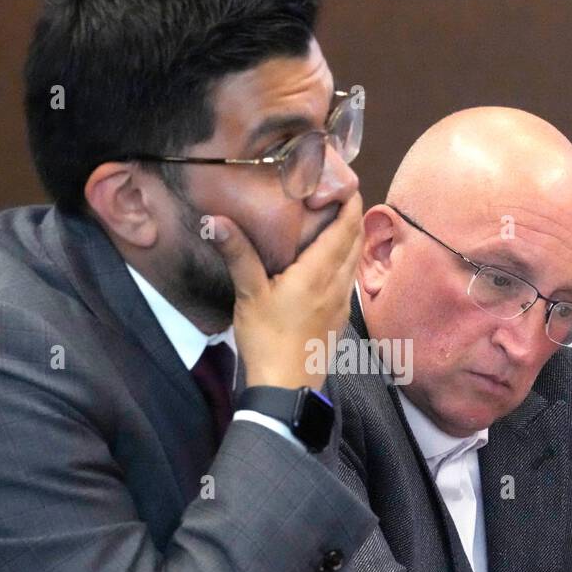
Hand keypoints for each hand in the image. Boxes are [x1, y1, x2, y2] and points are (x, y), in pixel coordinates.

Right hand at [209, 193, 363, 389]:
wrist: (286, 389)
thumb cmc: (268, 341)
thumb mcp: (249, 294)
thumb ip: (238, 254)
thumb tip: (215, 220)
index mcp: (318, 273)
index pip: (346, 227)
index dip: (349, 201)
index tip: (342, 181)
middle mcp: (337, 285)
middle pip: (355, 240)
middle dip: (351, 214)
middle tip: (336, 194)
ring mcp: (341, 303)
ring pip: (354, 261)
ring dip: (350, 238)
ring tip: (333, 221)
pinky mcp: (338, 319)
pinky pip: (348, 280)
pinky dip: (344, 261)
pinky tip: (328, 262)